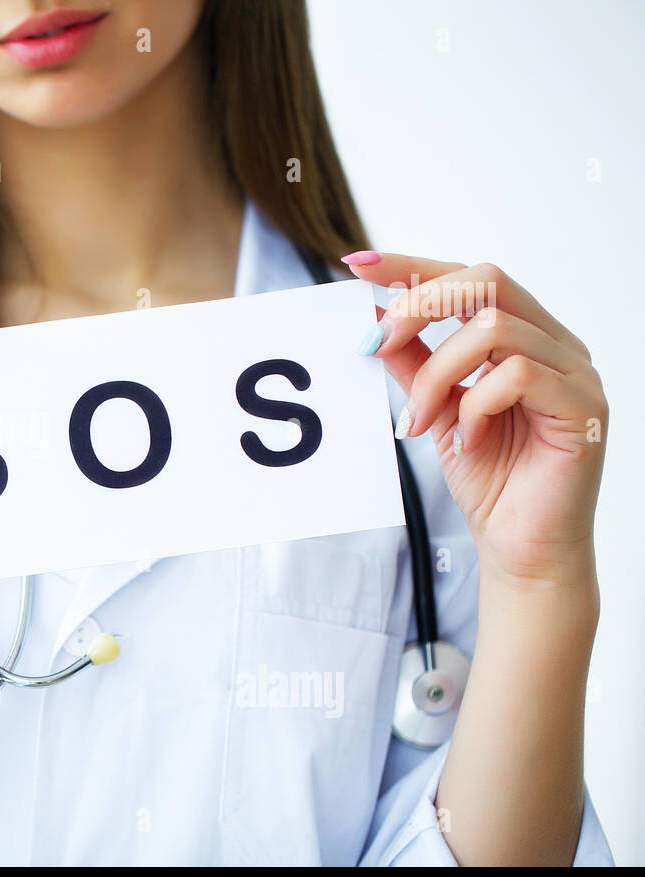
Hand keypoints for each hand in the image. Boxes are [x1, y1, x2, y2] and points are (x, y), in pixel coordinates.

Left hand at [344, 252, 607, 583]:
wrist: (521, 547)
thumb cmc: (489, 478)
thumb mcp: (434, 408)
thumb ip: (411, 361)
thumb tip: (369, 316)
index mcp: (525, 336)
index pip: (470, 277)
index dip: (413, 265)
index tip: (357, 264)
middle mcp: (557, 344)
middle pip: (487, 280)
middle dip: (418, 305)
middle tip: (374, 345)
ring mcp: (576, 372)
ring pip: (492, 329)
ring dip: (436, 374)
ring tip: (419, 423)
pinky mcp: (583, 408)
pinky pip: (515, 376)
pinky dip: (474, 406)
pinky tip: (466, 441)